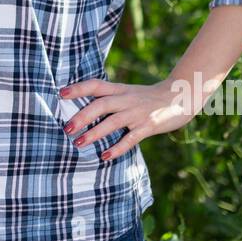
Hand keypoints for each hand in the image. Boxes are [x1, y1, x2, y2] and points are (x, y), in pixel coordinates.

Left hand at [59, 79, 194, 160]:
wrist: (181, 95)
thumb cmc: (149, 98)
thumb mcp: (129, 93)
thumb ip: (110, 98)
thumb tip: (84, 110)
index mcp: (120, 89)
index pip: (95, 85)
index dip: (78, 88)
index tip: (60, 94)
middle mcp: (126, 99)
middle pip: (101, 104)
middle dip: (82, 116)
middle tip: (66, 127)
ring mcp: (138, 113)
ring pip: (113, 122)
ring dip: (94, 133)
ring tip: (78, 143)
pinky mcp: (149, 126)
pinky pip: (131, 138)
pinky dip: (117, 147)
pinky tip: (105, 156)